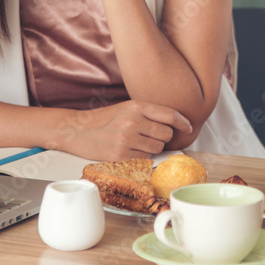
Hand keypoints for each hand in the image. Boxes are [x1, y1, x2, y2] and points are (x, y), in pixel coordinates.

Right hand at [59, 99, 192, 160]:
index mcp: (136, 106)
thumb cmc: (103, 119)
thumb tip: (172, 123)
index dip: (183, 122)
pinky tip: (129, 150)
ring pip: (157, 148)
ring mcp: (127, 138)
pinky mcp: (121, 154)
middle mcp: (133, 121)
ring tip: (137, 142)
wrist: (76, 130)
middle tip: (151, 136)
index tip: (188, 127)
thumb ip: (147, 113)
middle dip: (163, 137)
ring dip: (152, 148)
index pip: (170, 115)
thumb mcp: (126, 108)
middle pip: (166, 134)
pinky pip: (144, 158)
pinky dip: (141, 156)